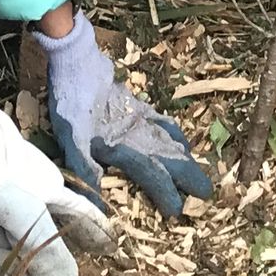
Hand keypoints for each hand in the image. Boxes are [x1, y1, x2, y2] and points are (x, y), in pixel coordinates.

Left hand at [0, 104, 111, 275]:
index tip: (109, 241)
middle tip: (80, 247)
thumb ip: (46, 251)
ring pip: (38, 201)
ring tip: (47, 239)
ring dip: (45, 220)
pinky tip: (11, 224)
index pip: (81, 210)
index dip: (95, 226)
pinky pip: (16, 198)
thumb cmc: (2, 181)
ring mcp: (17, 170)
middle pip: (61, 205)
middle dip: (71, 227)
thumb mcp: (27, 219)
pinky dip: (22, 215)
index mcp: (54, 186)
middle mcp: (41, 177)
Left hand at [40, 21, 214, 220]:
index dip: (167, 195)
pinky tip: (182, 144)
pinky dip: (178, 136)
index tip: (176, 211)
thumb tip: (98, 207)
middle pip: (174, 159)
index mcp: (126, 147)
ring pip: (174, 142)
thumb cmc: (71, 104)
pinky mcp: (141, 106)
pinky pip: (166, 123)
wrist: (79, 64)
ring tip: (199, 176)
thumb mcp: (70, 141)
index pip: (155, 176)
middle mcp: (141, 135)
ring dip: (188, 160)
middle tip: (205, 195)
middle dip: (190, 178)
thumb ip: (86, 172)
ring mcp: (144, 118)